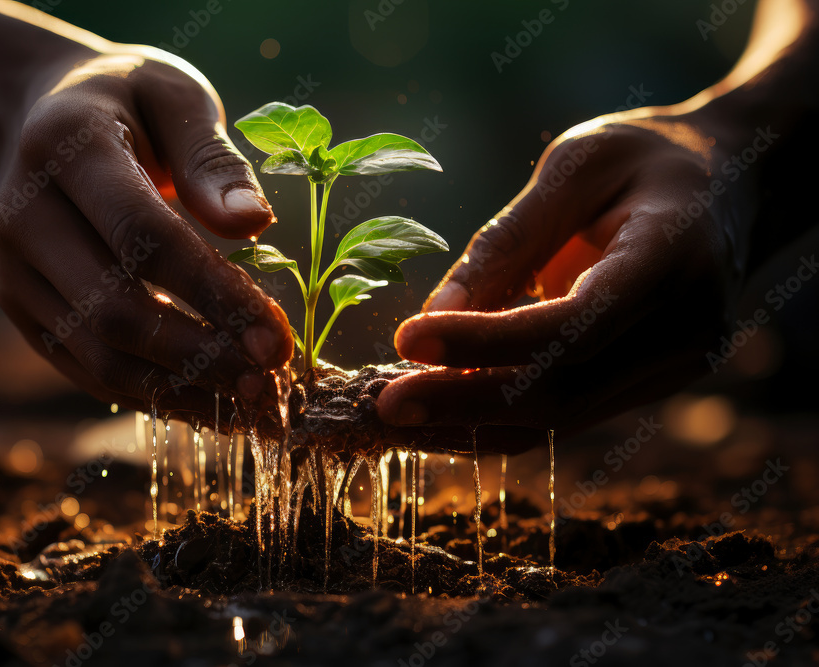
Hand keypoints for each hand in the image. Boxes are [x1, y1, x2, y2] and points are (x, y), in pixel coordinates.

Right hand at [0, 45, 292, 414]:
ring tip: (252, 404)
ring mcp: (15, 271)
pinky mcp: (24, 310)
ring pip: (98, 355)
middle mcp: (24, 216)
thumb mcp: (173, 96)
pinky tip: (211, 404)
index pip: (142, 235)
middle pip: (114, 310)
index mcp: (65, 148)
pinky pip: (88, 369)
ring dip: (182, 390)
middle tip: (273, 382)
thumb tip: (255, 221)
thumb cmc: (125, 104)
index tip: (276, 337)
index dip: (213, 293)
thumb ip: (211, 156)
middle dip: (202, 356)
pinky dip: (152, 395)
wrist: (32, 121)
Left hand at [377, 105, 760, 452]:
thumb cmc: (646, 159)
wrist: (729, 186)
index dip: (485, 342)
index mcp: (675, 260)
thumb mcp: (576, 166)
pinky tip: (439, 409)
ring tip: (394, 416)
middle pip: (561, 392)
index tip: (406, 340)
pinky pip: (564, 416)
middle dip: (463, 402)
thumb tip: (433, 319)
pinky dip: (496, 417)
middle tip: (381, 404)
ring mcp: (674, 370)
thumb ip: (509, 241)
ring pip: (559, 420)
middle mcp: (687, 332)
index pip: (572, 326)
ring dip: (469, 424)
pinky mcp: (647, 387)